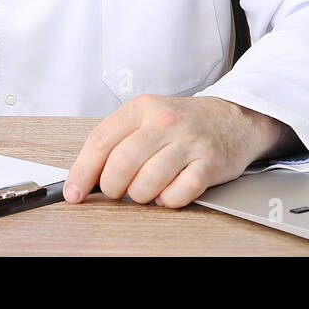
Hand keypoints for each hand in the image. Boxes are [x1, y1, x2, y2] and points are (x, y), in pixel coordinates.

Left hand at [62, 94, 299, 207]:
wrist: (234, 118)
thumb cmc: (183, 123)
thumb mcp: (146, 118)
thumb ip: (117, 141)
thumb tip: (83, 177)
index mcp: (141, 108)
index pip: (100, 141)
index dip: (82, 172)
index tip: (74, 193)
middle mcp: (164, 121)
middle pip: (121, 165)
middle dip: (113, 188)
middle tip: (119, 191)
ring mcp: (188, 142)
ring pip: (147, 183)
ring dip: (141, 196)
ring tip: (148, 189)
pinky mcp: (209, 163)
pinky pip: (177, 195)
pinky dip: (168, 201)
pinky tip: (170, 191)